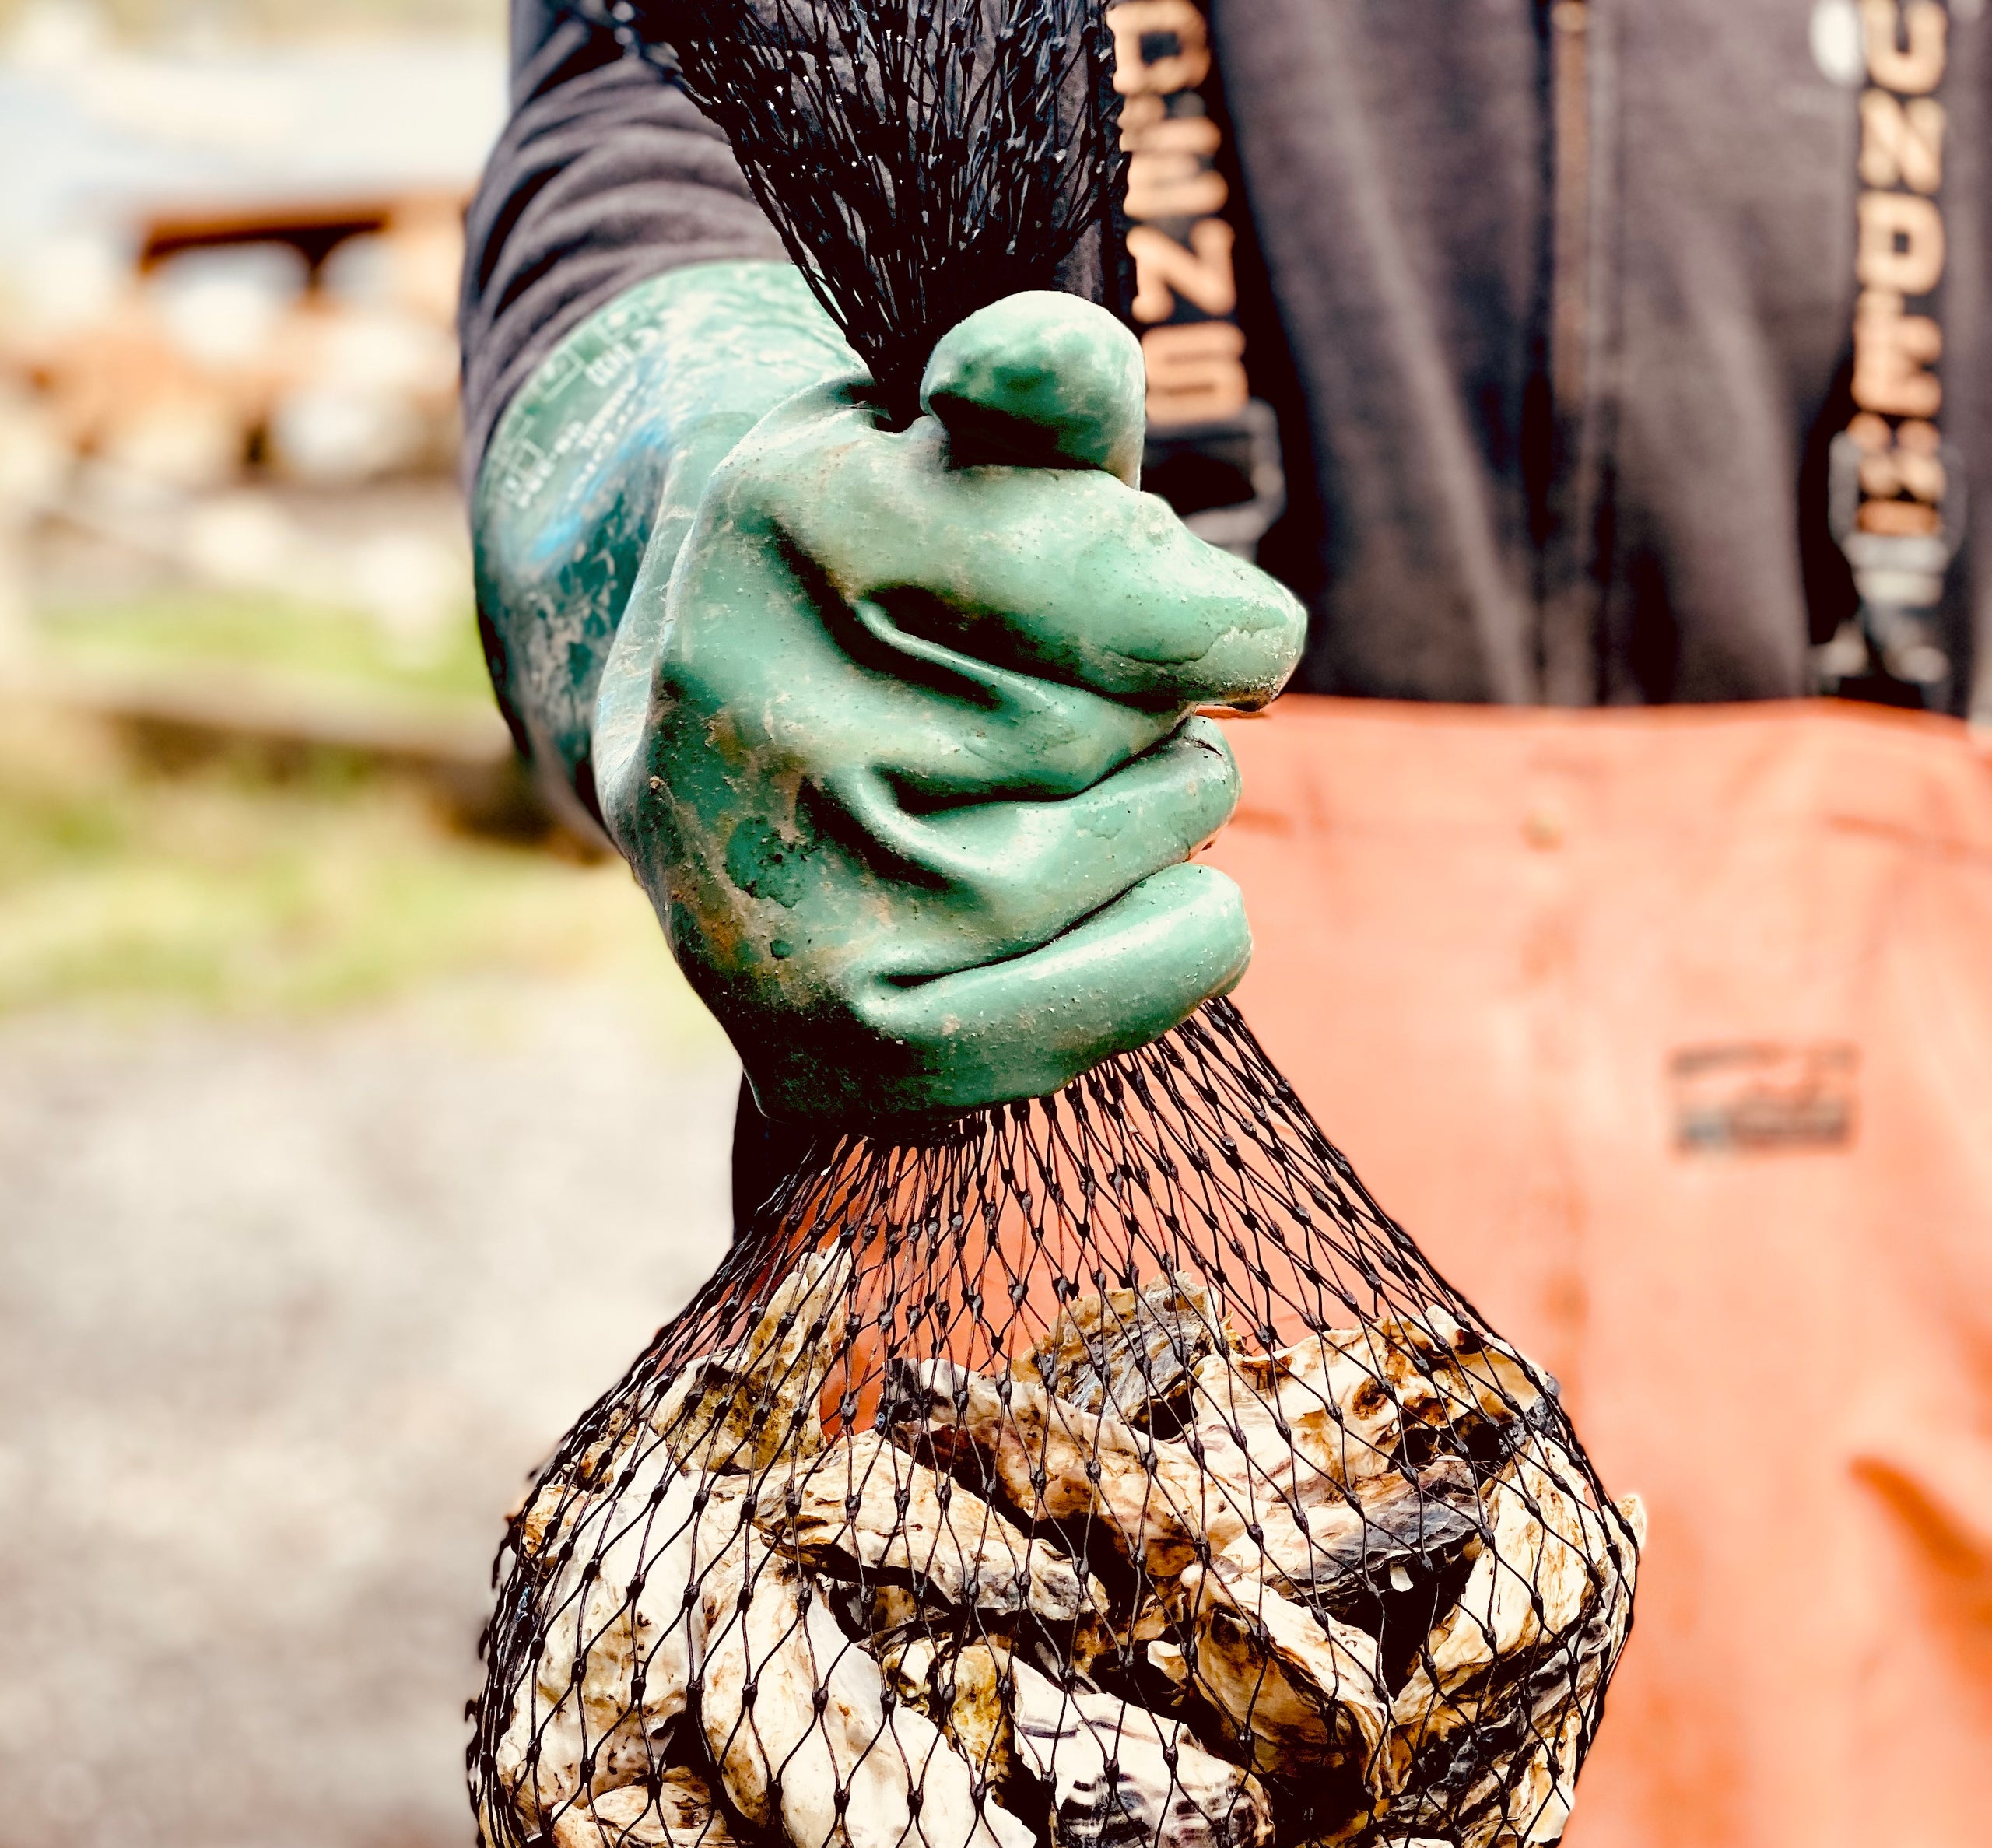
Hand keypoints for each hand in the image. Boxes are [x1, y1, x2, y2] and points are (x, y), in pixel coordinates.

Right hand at [598, 290, 1306, 1124]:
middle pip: (1140, 718)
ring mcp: (788, 900)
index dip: (1220, 621)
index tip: (1230, 637)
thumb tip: (1040, 355)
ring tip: (1051, 802)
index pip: (1132, 599)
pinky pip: (1152, 971)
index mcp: (788, 519)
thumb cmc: (888, 599)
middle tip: (1064, 717)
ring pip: (1156, 838)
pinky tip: (1097, 907)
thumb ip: (1041, 391)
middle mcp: (761, 715)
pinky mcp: (844, 1051)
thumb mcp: (953, 453)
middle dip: (1156, 708)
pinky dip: (1179, 936)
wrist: (719, 788)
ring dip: (1161, 814)